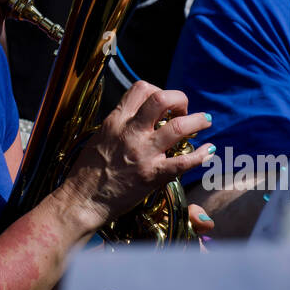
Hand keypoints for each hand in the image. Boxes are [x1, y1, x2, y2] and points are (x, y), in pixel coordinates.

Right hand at [61, 81, 211, 227]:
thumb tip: (141, 118)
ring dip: (197, 121)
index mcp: (115, 121)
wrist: (82, 200)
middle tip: (184, 109)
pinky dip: (200, 155)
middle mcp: (130, 132)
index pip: (141, 89)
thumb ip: (121, 125)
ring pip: (178, 127)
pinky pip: (183, 162)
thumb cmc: (88, 172)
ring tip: (205, 121)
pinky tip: (208, 151)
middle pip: (161, 99)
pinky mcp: (152, 175)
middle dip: (179, 99)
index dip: (158, 90)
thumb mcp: (101, 137)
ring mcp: (143, 153)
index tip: (164, 103)